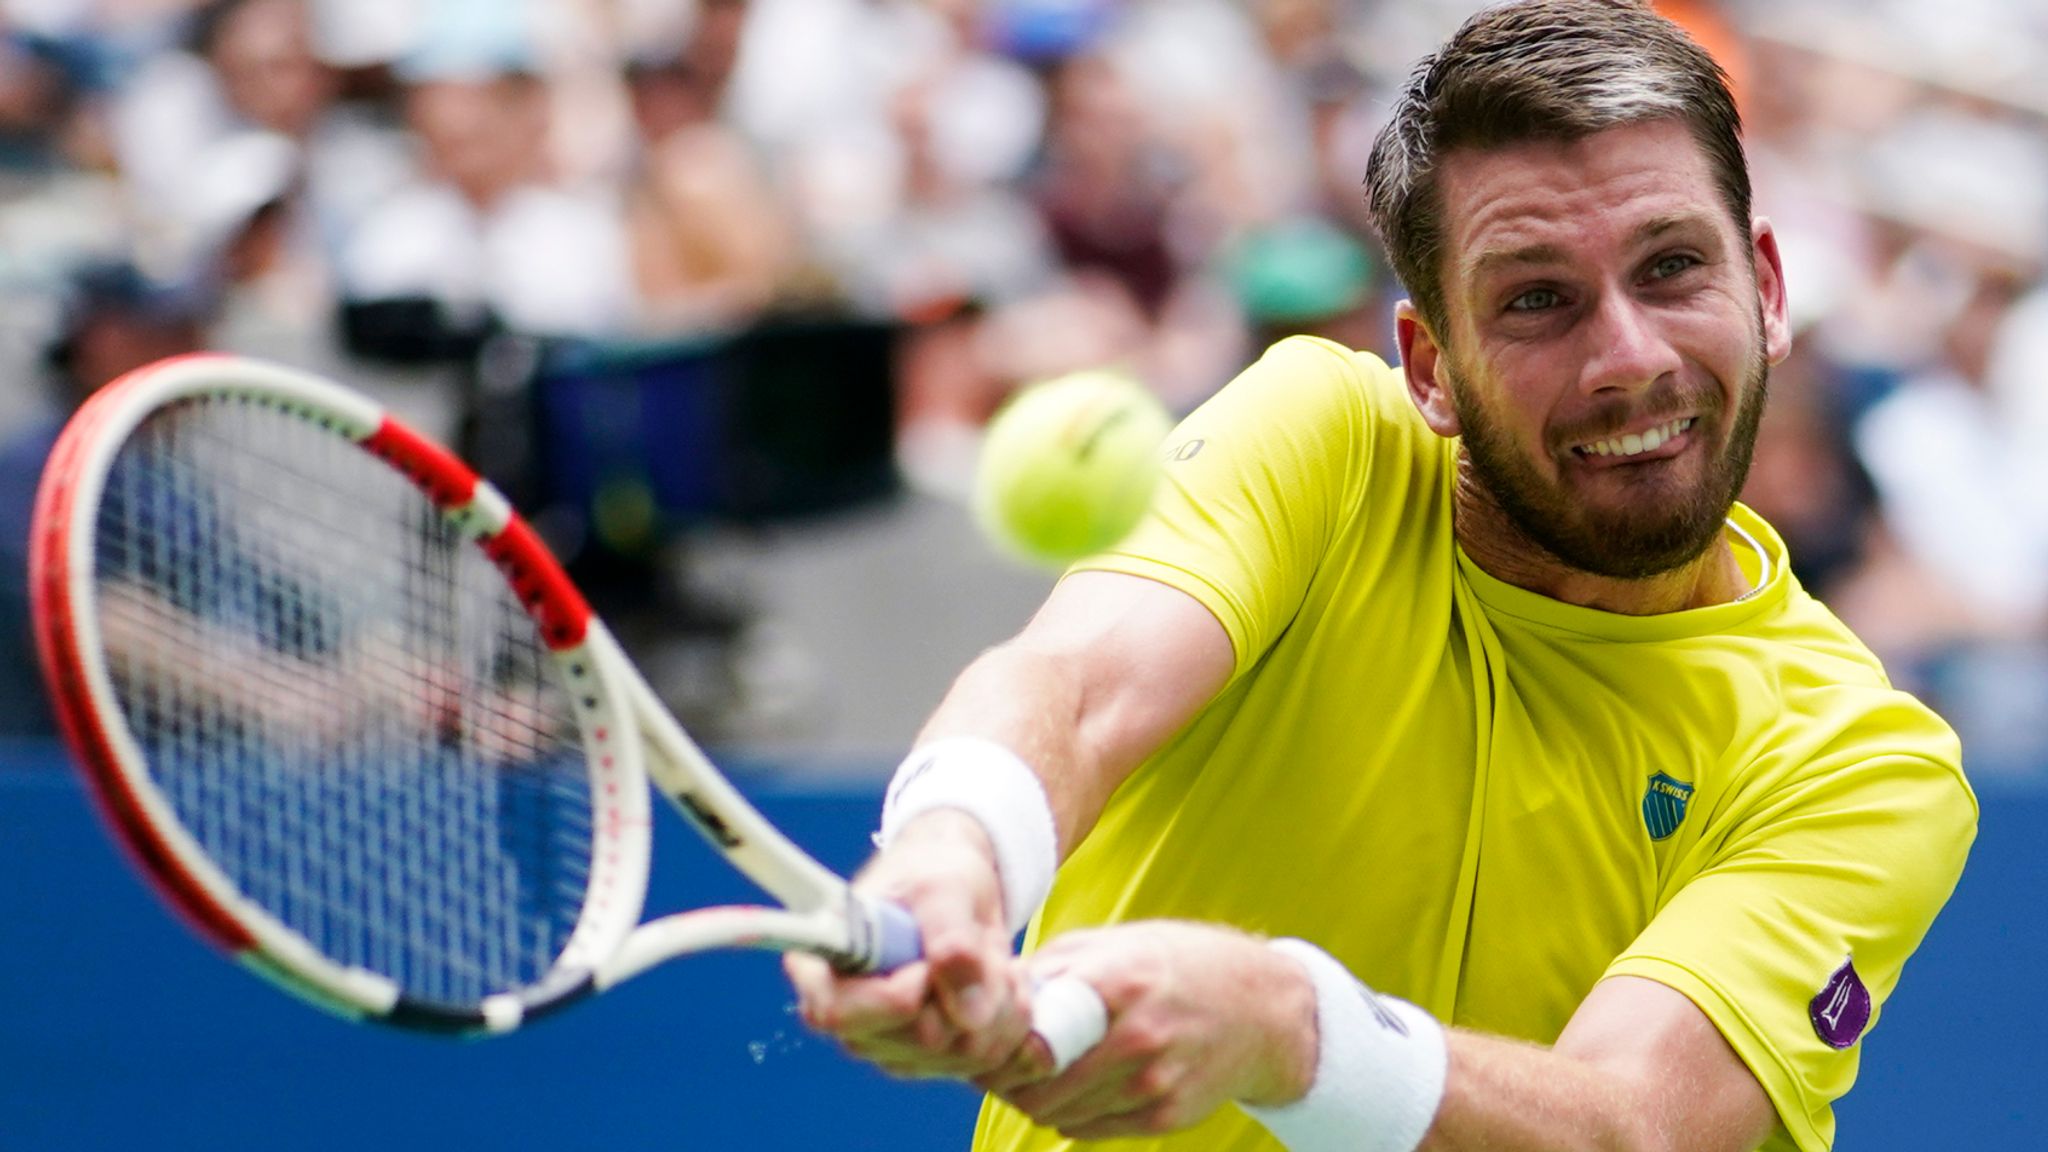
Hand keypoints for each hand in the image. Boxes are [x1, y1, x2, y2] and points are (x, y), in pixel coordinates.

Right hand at [784, 810, 1035, 1077]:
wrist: (953, 889)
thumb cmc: (930, 875)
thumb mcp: (942, 888)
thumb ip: (952, 940)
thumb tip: (968, 1012)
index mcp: (821, 967)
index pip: (840, 1013)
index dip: (898, 996)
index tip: (927, 962)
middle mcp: (846, 1016)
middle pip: (921, 1039)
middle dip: (972, 992)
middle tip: (982, 947)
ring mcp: (887, 1043)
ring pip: (963, 1054)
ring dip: (1000, 1004)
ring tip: (995, 960)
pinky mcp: (926, 1058)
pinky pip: (983, 1061)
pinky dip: (1010, 1022)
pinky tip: (1004, 985)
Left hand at [980, 921, 1316, 1140]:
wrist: (1263, 1008)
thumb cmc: (1177, 965)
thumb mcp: (1114, 943)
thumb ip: (1051, 967)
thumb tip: (987, 992)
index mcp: (1118, 982)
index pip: (1030, 1036)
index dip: (995, 1048)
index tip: (982, 1043)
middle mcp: (1138, 1036)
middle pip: (1038, 1086)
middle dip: (1006, 1081)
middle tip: (995, 1067)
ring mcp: (1155, 1082)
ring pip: (1058, 1114)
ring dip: (1033, 1100)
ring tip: (1031, 1076)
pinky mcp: (1166, 1115)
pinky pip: (1089, 1130)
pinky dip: (1068, 1115)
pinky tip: (1071, 1090)